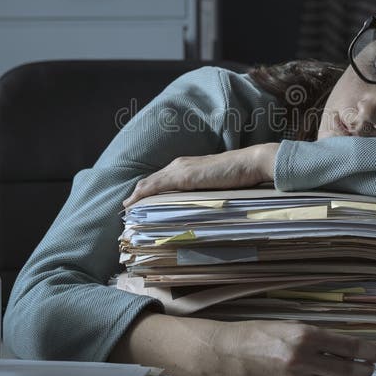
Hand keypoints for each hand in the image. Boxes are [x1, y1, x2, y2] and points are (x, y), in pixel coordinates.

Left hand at [123, 143, 279, 206]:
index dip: (146, 192)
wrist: (250, 164)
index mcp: (186, 167)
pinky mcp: (184, 176)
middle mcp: (179, 165)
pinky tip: (132, 204)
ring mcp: (180, 169)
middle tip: (126, 211)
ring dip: (136, 197)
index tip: (136, 206)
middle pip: (150, 182)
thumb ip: (203, 193)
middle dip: (137, 196)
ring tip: (125, 211)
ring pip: (149, 184)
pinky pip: (156, 186)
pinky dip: (141, 195)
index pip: (160, 181)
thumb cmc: (238, 175)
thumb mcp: (216, 186)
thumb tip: (197, 207)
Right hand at [212, 320, 375, 375]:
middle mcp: (303, 356)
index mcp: (303, 334)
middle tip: (374, 365)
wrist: (225, 352)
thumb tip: (341, 345)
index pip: (347, 344)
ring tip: (361, 374)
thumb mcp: (285, 327)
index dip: (369, 350)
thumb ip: (312, 336)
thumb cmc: (253, 335)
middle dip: (366, 368)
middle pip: (348, 368)